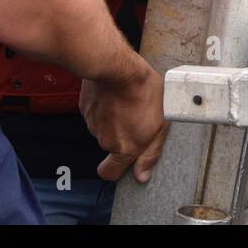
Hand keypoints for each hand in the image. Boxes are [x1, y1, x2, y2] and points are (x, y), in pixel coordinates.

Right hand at [80, 64, 167, 182]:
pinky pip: (96, 115)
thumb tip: (141, 177)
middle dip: (121, 136)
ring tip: (128, 103)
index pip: (109, 173)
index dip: (116, 168)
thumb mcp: (161, 124)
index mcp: (125, 148)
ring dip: (114, 120)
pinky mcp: (86, 110)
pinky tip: (116, 96)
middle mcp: (106, 141)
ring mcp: (93, 125)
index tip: (125, 157)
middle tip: (136, 117)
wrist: (118, 69)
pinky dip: (104, 109)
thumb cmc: (144, 93)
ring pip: (103, 129)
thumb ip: (151, 153)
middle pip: (111, 147)